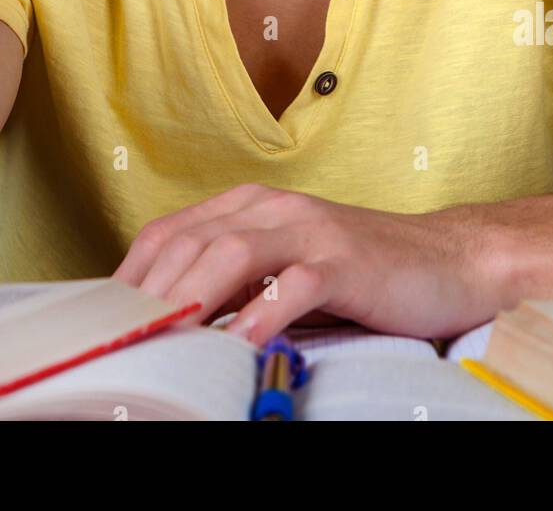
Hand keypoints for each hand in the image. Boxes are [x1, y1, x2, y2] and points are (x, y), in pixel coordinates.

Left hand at [112, 184, 500, 345]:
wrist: (447, 261)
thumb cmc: (361, 275)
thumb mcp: (285, 271)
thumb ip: (235, 284)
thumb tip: (172, 323)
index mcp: (250, 207)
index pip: (169, 232)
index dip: (130, 275)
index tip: (105, 320)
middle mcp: (272, 208)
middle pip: (190, 242)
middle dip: (150, 294)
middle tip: (124, 341)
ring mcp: (309, 231)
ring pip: (231, 253)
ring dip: (192, 299)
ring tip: (166, 340)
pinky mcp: (344, 261)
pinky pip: (293, 284)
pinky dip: (261, 315)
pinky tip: (242, 345)